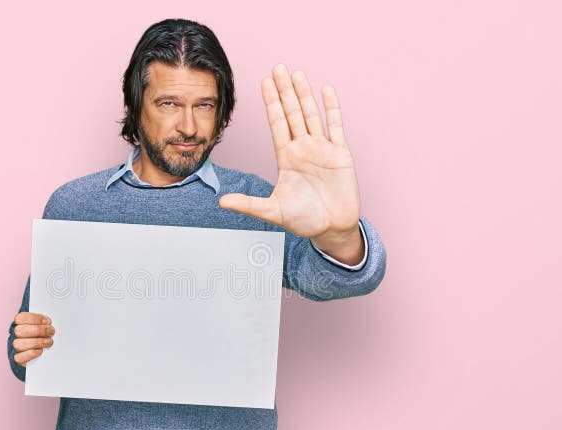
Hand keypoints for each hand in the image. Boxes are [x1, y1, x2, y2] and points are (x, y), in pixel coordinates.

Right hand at [12, 312, 54, 366]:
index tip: (48, 321)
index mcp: (19, 324)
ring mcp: (15, 348)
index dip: (35, 318)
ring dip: (36, 342)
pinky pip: (19, 357)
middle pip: (19, 331)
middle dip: (38, 330)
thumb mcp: (43, 327)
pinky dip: (31, 353)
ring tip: (49, 342)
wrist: (40, 356)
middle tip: (51, 332)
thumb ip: (44, 323)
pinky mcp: (17, 360)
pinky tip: (41, 350)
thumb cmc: (42, 337)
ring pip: (18, 344)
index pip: (21, 318)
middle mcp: (15, 336)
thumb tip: (50, 323)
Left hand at [219, 64, 362, 255]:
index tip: (264, 83)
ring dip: (304, 94)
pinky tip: (326, 90)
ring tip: (296, 73)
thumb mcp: (273, 211)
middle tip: (277, 67)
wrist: (332, 229)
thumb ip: (248, 204)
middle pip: (291, 113)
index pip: (276, 124)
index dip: (270, 103)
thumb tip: (221, 201)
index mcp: (286, 158)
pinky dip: (332, 108)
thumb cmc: (304, 221)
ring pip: (311, 114)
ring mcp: (322, 149)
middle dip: (284, 91)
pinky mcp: (341, 154)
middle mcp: (303, 149)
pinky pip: (335, 126)